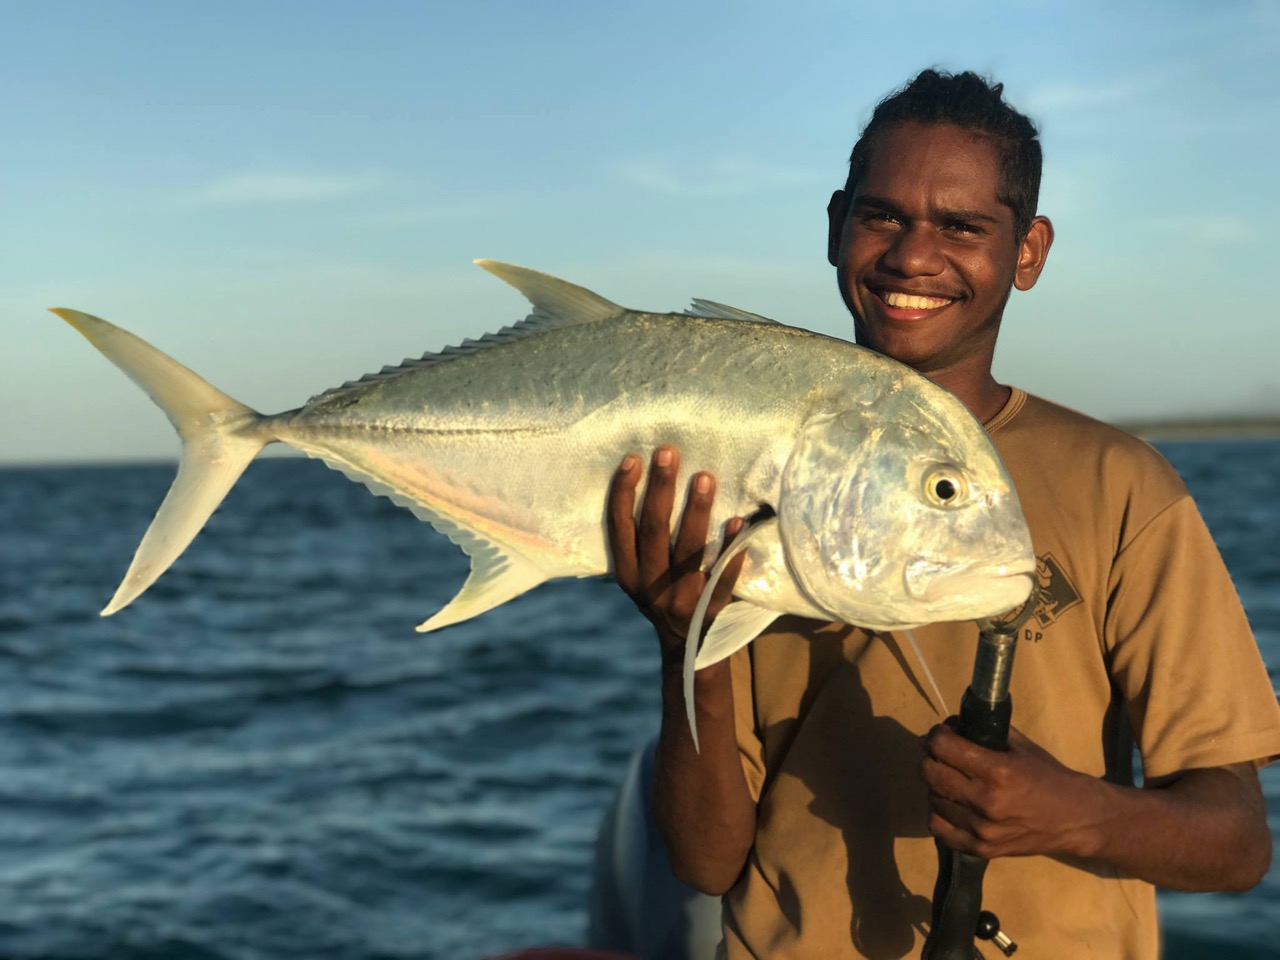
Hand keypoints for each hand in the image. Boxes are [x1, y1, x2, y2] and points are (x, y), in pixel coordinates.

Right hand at [607, 446, 744, 661]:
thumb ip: (639, 544)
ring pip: (687, 550)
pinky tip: (739, 520)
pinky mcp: (713, 607)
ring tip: (704, 476)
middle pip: (653, 531)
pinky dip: (730, 547)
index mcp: (629, 576)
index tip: (633, 459)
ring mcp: (682, 598)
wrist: (689, 651)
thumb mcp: (641, 578)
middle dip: (659, 489)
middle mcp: (650, 587)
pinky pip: (723, 575)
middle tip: (669, 452)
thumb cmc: (664, 597)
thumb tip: (648, 481)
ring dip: (695, 511)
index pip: (619, 528)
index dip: (623, 492)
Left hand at [919, 722, 1103, 859]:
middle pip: (930, 772)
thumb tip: (951, 724)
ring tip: (951, 781)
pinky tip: (952, 805)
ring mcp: (982, 828)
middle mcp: (986, 801)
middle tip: (940, 755)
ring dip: (936, 786)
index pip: (942, 746)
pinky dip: (939, 814)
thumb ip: (986, 731)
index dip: (936, 736)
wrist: (1075, 819)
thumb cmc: (1047, 776)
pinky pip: (938, 829)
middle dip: (930, 757)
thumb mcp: (1021, 745)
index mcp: (998, 771)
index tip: (939, 735)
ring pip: (932, 798)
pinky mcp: (981, 848)